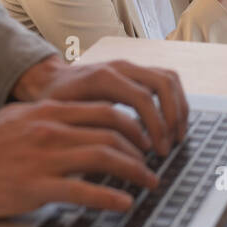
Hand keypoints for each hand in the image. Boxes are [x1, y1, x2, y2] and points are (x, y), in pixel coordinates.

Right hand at [0, 101, 160, 217]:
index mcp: (48, 110)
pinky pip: (83, 190)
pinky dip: (109, 197)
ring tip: (148, 183)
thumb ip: (49, 118)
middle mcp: (51, 128)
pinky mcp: (34, 186)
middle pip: (113, 131)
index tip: (144, 140)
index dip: (133, 125)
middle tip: (152, 163)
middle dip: (141, 148)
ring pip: (104, 157)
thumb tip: (78, 124)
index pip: (105, 110)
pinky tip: (124, 204)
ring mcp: (43, 157)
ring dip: (134, 171)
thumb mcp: (18, 120)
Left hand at [13, 55, 187, 153]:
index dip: (156, 126)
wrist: (48, 79)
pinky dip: (175, 101)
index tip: (156, 152)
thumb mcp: (63, 118)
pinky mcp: (136, 71)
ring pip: (169, 78)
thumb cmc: (53, 101)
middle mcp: (121, 66)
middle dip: (172, 118)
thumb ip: (88, 132)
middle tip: (169, 146)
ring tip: (177, 136)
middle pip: (163, 83)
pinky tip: (172, 124)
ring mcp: (131, 66)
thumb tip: (112, 160)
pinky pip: (166, 79)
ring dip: (179, 108)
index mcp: (103, 77)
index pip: (143, 98)